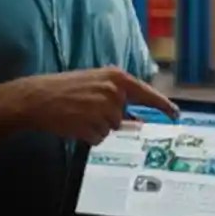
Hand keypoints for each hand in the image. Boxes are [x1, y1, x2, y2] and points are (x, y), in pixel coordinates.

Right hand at [9, 68, 177, 144]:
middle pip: (124, 117)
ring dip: (96, 127)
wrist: (38, 97)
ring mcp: (104, 109)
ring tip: (78, 115)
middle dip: (108, 119)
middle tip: (85, 110)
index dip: (163, 105)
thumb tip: (135, 119)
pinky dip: (88, 135)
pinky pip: (99, 138)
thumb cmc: (65, 89)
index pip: (146, 93)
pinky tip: (75, 124)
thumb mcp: (95, 84)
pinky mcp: (94, 125)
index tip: (176, 114)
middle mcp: (114, 92)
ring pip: (111, 129)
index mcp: (116, 78)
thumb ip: (116, 97)